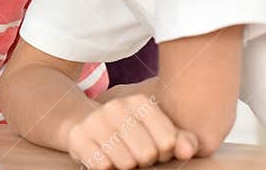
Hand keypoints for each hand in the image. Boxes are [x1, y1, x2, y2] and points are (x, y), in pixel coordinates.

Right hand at [67, 95, 198, 168]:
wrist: (87, 125)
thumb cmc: (133, 134)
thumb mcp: (160, 132)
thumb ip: (182, 140)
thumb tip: (187, 151)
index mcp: (139, 103)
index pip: (169, 141)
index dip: (166, 153)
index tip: (158, 149)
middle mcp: (116, 107)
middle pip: (147, 153)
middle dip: (145, 161)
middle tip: (137, 155)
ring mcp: (95, 121)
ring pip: (126, 163)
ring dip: (126, 166)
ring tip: (121, 156)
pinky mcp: (78, 137)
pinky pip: (103, 166)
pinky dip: (108, 168)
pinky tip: (105, 157)